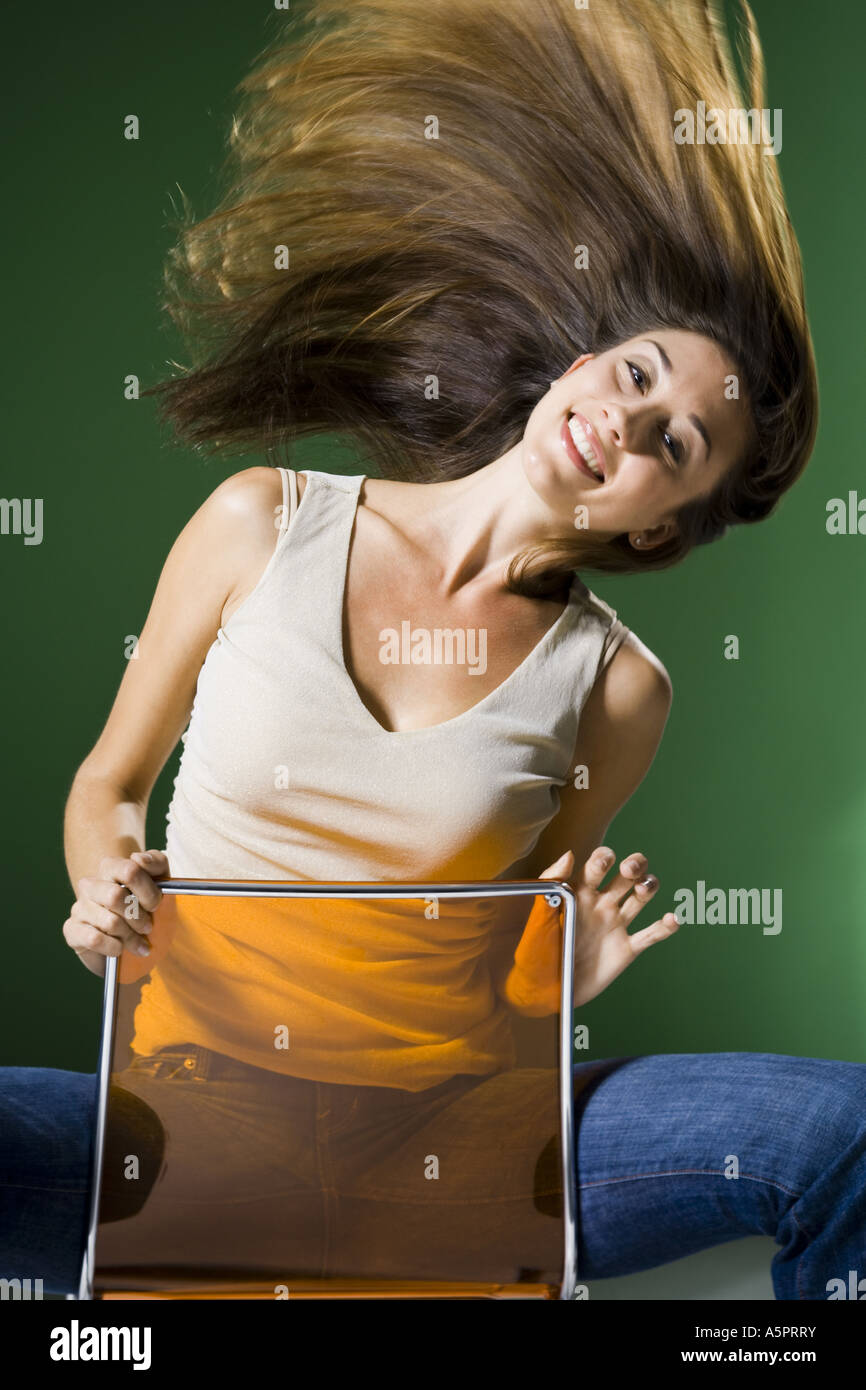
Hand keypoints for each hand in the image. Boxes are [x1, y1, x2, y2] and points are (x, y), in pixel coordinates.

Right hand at [62, 850, 170, 977]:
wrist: (124, 935)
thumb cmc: (142, 903)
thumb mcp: (158, 880)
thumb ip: (155, 862)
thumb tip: (139, 858)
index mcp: (110, 867)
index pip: (129, 870)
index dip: (147, 891)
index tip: (156, 905)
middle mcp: (90, 885)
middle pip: (115, 896)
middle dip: (138, 916)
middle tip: (148, 927)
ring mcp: (79, 907)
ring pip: (108, 921)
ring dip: (130, 936)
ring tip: (140, 943)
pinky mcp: (72, 930)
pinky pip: (94, 939)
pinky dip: (113, 947)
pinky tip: (120, 949)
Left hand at [501, 846, 678, 1015]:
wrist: (544, 991)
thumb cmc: (535, 950)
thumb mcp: (538, 915)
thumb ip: (551, 883)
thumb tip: (570, 853)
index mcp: (579, 893)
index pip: (597, 866)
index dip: (604, 858)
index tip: (606, 859)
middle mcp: (601, 905)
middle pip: (626, 875)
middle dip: (634, 865)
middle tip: (631, 869)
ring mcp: (615, 925)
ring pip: (641, 898)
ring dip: (649, 886)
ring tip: (645, 888)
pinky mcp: (626, 949)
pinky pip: (650, 935)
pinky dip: (665, 927)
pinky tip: (672, 918)